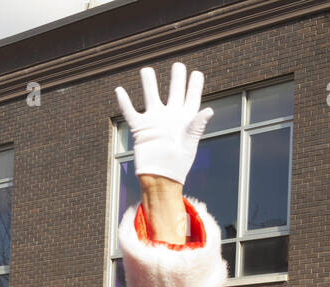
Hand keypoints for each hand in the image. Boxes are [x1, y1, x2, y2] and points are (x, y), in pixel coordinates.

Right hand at [114, 63, 213, 183]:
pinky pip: (130, 112)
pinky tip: (120, 90)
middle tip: (178, 65)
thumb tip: (209, 110)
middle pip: (174, 92)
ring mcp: (154, 121)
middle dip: (176, 78)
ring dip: (149, 83)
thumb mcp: (190, 142)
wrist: (160, 178)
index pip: (191, 97)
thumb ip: (197, 124)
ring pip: (150, 96)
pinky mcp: (140, 128)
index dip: (194, 85)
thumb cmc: (178, 165)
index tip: (197, 73)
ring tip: (146, 70)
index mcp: (185, 119)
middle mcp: (170, 117)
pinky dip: (124, 102)